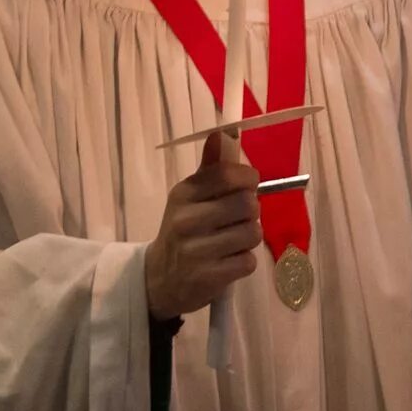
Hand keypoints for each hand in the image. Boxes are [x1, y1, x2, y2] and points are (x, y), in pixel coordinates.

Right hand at [145, 132, 263, 320]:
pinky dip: (243, 262)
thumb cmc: (183, 231)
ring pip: (253, 232)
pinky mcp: (207, 277)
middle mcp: (187, 220)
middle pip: (249, 204)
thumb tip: (226, 131)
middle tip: (234, 220)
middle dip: (250, 212)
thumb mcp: (191, 196)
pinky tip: (226, 262)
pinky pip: (248, 261)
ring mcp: (196, 250)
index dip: (248, 180)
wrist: (159, 279)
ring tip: (230, 241)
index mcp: (184, 194)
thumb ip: (213, 167)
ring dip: (248, 237)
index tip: (243, 187)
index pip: (232, 175)